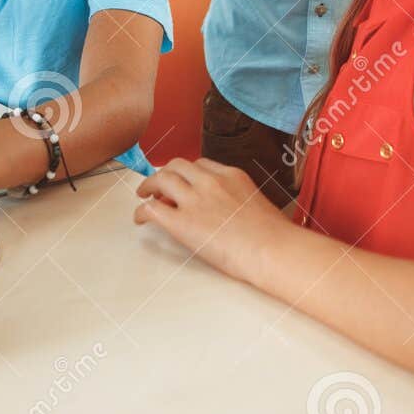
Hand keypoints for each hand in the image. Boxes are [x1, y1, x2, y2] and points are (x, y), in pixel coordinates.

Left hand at [133, 158, 294, 282]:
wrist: (272, 249)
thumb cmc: (273, 236)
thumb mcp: (257, 204)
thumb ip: (238, 200)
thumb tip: (230, 212)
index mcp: (231, 175)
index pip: (201, 164)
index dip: (187, 174)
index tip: (183, 183)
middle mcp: (210, 181)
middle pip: (177, 166)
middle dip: (165, 173)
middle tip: (158, 186)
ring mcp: (195, 200)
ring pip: (161, 179)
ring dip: (148, 186)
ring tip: (143, 195)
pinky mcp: (182, 222)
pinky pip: (152, 209)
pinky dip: (141, 211)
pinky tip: (140, 219)